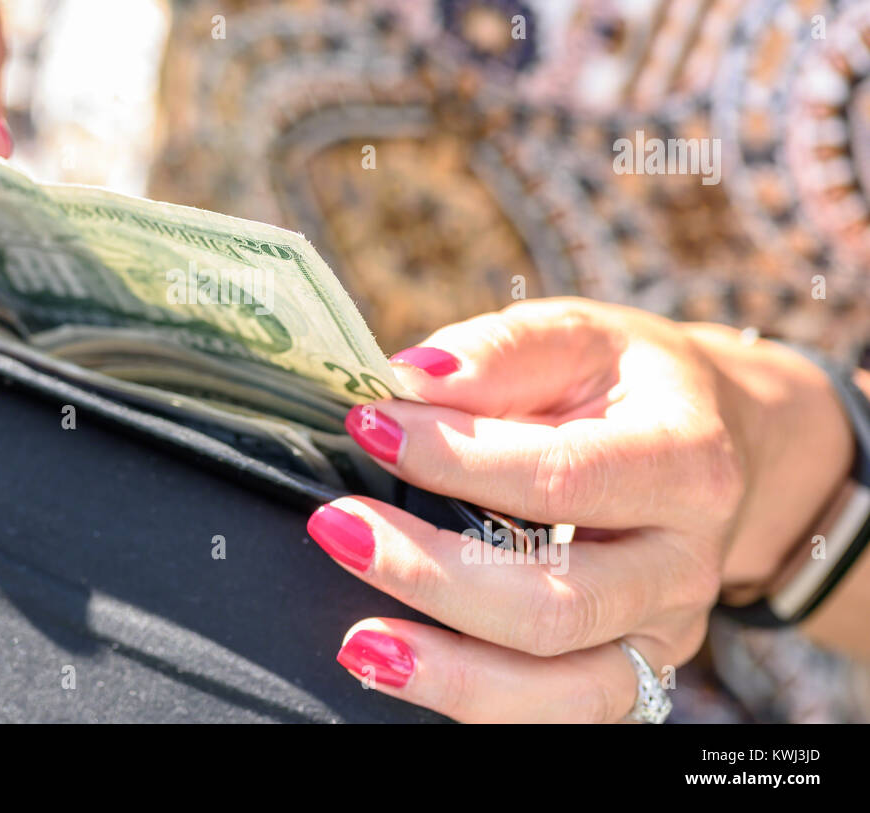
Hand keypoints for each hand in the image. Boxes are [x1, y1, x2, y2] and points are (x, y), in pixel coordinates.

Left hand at [309, 297, 854, 720]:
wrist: (714, 441)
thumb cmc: (625, 384)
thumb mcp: (576, 336)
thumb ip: (498, 354)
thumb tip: (412, 379)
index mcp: (686, 464)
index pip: (563, 478)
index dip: (457, 458)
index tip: (370, 426)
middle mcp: (686, 565)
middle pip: (557, 603)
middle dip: (431, 573)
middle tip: (338, 526)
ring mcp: (665, 634)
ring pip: (563, 691)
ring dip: (449, 669)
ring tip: (358, 640)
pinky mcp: (635, 675)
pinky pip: (558, 717)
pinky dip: (473, 701)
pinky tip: (397, 669)